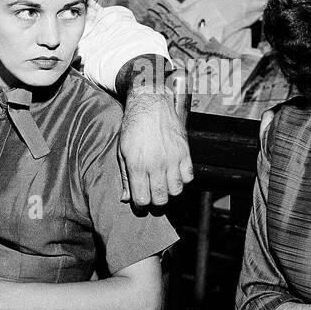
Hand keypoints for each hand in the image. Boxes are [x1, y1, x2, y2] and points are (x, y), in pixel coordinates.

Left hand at [118, 80, 192, 207]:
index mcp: (137, 165)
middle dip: (155, 201)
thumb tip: (126, 199)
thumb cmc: (133, 127)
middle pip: (161, 198)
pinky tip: (174, 173)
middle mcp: (156, 164)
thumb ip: (125, 177)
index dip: (141, 205)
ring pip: (176, 190)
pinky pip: (188, 176)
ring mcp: (172, 158)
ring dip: (169, 191)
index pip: (142, 199)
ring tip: (163, 184)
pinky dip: (183, 179)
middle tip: (152, 194)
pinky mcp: (184, 152)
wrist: (150, 104)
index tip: (140, 201)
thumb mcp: (122, 152)